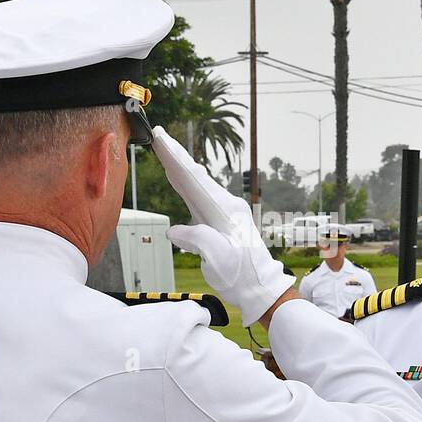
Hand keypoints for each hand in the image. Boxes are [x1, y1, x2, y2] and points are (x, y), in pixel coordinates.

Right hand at [151, 127, 294, 325]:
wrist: (261, 286)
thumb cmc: (241, 275)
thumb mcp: (217, 259)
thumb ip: (196, 239)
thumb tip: (175, 230)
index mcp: (224, 210)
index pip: (194, 180)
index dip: (175, 159)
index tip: (162, 139)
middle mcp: (225, 205)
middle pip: (195, 176)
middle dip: (176, 156)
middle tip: (160, 135)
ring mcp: (225, 211)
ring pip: (198, 184)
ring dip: (181, 167)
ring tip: (167, 150)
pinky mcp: (222, 219)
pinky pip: (200, 196)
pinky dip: (187, 183)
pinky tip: (180, 177)